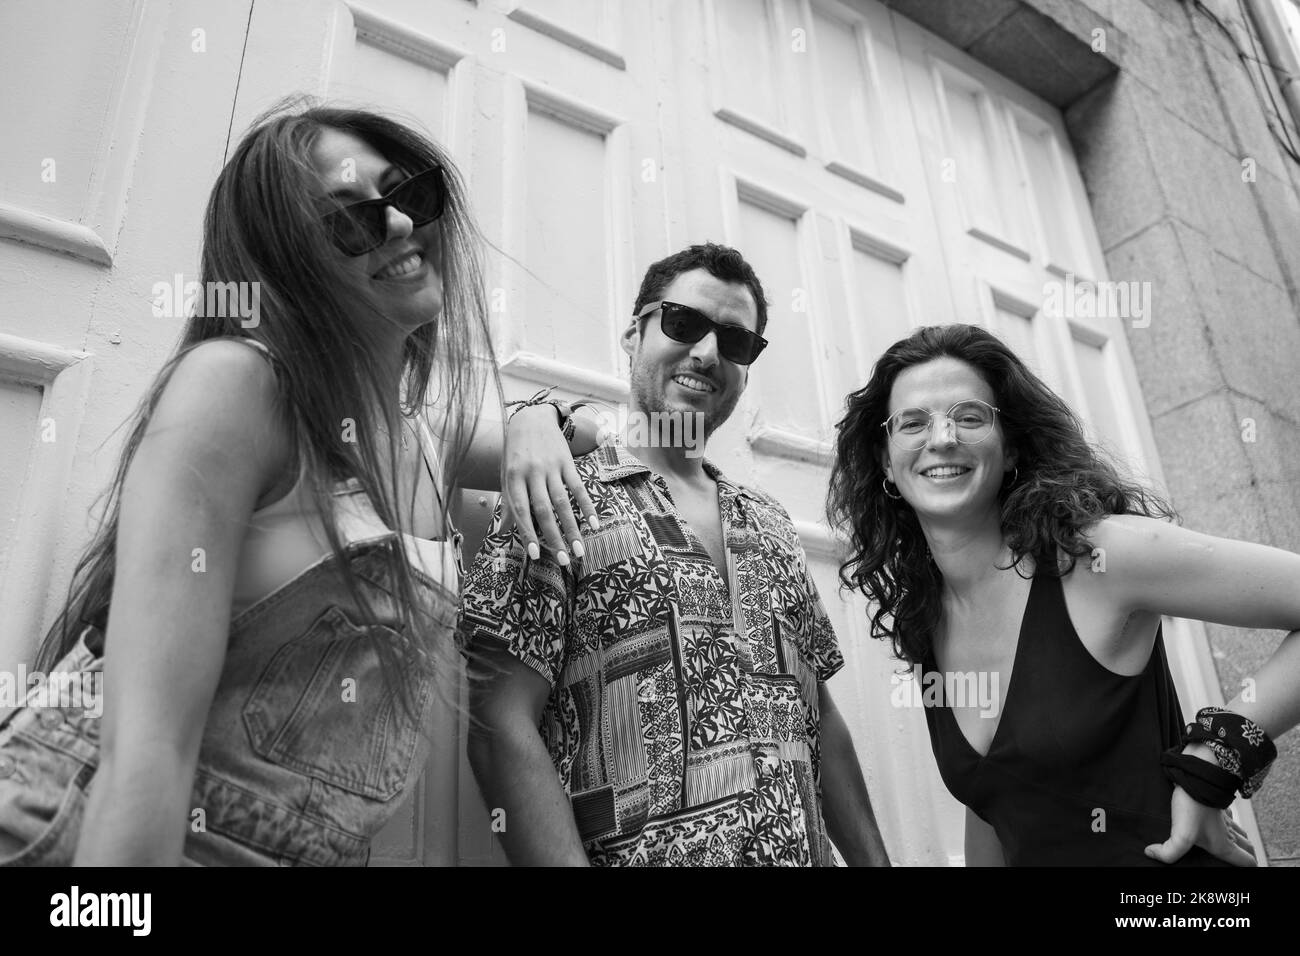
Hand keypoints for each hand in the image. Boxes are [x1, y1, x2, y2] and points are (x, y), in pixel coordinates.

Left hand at [501, 404, 597, 564]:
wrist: (532, 417)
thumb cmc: (515, 451)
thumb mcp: (505, 473)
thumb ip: (507, 501)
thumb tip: (502, 531)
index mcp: (513, 477)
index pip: (520, 509)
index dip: (528, 533)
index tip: (536, 554)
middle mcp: (532, 472)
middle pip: (544, 510)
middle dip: (554, 537)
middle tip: (565, 560)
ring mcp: (551, 467)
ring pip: (563, 502)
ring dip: (572, 528)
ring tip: (580, 549)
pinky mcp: (567, 462)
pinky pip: (578, 487)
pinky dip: (587, 505)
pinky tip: (594, 523)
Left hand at [1145, 753, 1256, 865]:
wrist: (1196, 776)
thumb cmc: (1194, 807)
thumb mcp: (1182, 836)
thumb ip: (1169, 852)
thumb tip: (1152, 854)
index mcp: (1225, 844)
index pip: (1248, 862)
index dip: (1249, 870)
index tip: (1243, 874)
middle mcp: (1229, 832)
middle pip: (1247, 848)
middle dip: (1247, 856)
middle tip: (1239, 863)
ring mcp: (1223, 818)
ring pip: (1240, 832)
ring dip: (1240, 840)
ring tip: (1232, 847)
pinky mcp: (1215, 805)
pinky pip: (1227, 816)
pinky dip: (1228, 821)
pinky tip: (1217, 821)